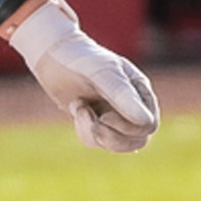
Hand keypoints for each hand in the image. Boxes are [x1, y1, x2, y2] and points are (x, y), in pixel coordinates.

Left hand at [9, 0, 158, 152]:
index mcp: (140, 91)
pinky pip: (98, 142)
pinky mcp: (98, 123)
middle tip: (91, 119)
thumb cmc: (82, 59)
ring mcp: (115, 115)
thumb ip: (123, 96)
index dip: (127, 128)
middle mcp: (132, 105)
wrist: (52, 56)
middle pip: (137, 140)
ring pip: (117, 145)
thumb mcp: (102, 74)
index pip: (148, 125)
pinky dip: (85, 132)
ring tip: (80, 109)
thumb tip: (147, 122)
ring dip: (95, 134)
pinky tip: (75, 108)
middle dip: (111, 136)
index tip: (104, 116)